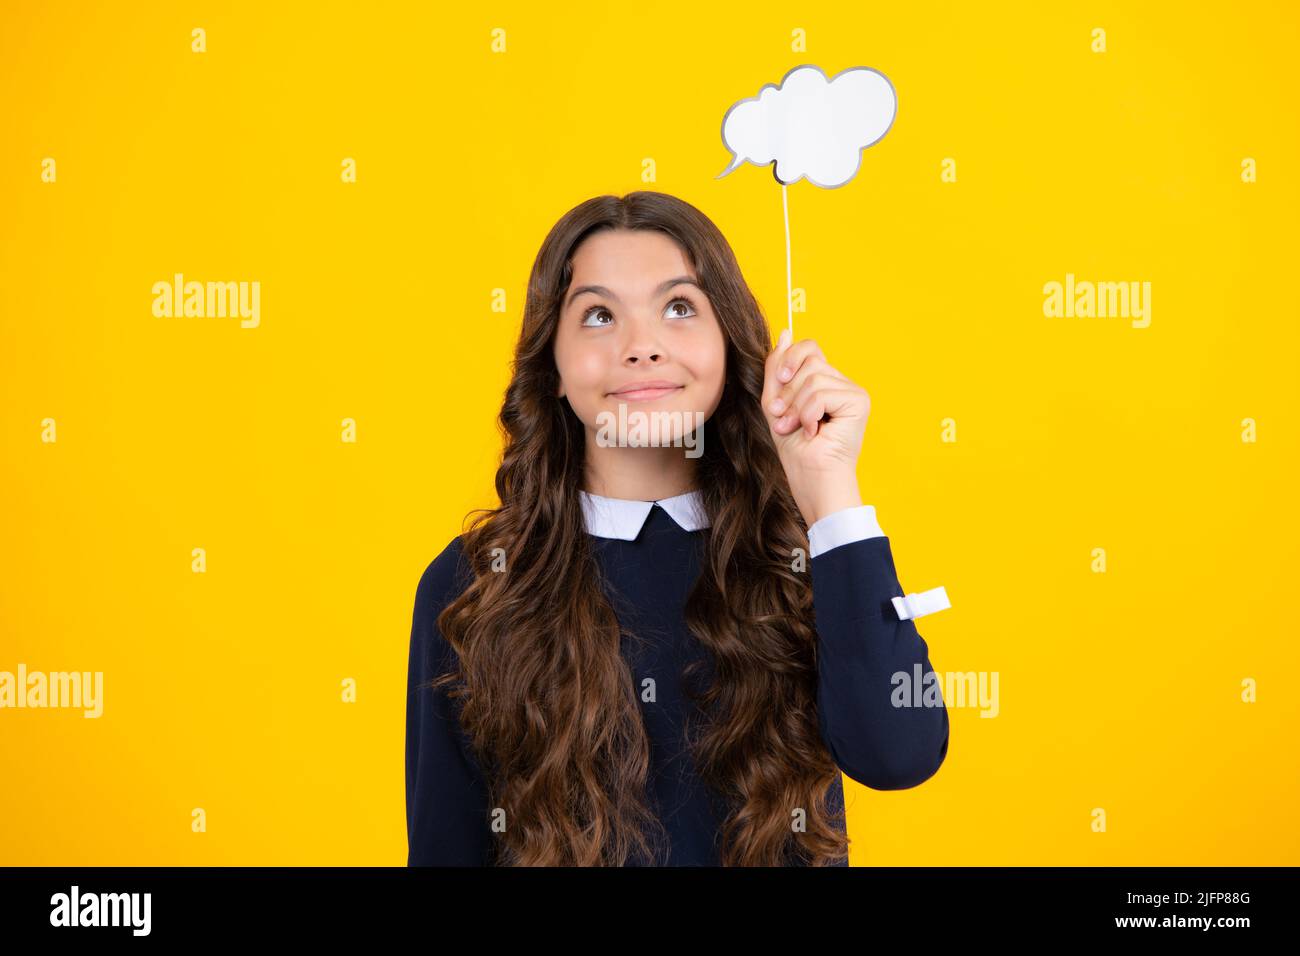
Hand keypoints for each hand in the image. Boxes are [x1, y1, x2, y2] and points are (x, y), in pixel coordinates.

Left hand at [761, 328, 870, 526]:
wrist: (813, 480)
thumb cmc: (797, 450)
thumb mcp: (776, 404)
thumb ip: (777, 370)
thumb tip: (785, 332)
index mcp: (825, 382)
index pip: (808, 349)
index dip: (788, 361)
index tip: (778, 387)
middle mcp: (843, 383)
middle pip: (809, 360)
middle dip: (788, 392)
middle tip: (786, 420)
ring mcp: (854, 391)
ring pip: (813, 377)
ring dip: (796, 408)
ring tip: (799, 429)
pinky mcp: (860, 401)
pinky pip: (821, 393)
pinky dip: (808, 414)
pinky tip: (815, 432)